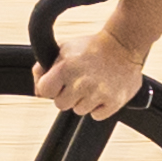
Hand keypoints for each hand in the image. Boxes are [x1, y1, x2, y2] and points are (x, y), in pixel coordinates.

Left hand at [36, 1, 155, 122]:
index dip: (51, 88)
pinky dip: (100, 107)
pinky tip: (104, 91)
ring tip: (93, 84)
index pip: (44, 91)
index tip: (60, 82)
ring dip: (84, 101)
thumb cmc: (91, 47)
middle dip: (67, 95)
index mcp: (65, 68)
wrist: (124, 44)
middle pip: (61, 105)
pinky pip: (97, 115)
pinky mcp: (114, 102)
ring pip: (79, 111)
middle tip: (79, 82)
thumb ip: (44, 67)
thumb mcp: (63, 49)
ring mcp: (98, 94)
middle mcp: (81, 83)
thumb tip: (37, 91)